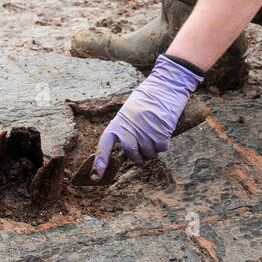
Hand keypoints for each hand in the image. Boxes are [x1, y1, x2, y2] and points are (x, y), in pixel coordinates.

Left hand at [93, 55, 202, 177]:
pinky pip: (161, 149)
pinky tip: (164, 133)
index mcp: (119, 121)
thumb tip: (132, 154)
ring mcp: (146, 130)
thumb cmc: (148, 98)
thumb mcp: (131, 111)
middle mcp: (131, 127)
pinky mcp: (161, 131)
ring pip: (149, 154)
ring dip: (153, 151)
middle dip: (138, 160)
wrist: (166, 84)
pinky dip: (164, 145)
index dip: (100, 161)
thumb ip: (127, 129)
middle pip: (131, 154)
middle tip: (143, 160)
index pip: (105, 144)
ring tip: (155, 136)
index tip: (95, 177)